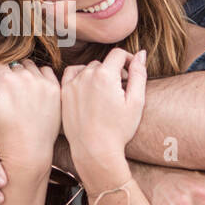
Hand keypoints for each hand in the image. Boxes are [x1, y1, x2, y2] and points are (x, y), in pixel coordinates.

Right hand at [0, 57, 60, 174]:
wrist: (27, 151)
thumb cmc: (2, 131)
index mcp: (2, 79)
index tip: (0, 89)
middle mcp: (22, 76)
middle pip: (14, 64)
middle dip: (12, 74)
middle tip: (12, 95)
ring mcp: (40, 82)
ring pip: (30, 66)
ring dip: (26, 74)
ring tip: (24, 94)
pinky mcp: (54, 88)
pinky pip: (46, 71)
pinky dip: (41, 78)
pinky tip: (36, 93)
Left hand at [60, 48, 145, 167]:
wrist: (94, 150)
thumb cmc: (118, 129)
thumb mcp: (136, 102)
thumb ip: (139, 74)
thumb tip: (140, 53)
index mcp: (105, 75)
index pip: (118, 54)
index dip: (128, 60)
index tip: (131, 73)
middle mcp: (86, 75)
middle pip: (103, 63)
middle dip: (113, 71)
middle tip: (119, 91)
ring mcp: (72, 84)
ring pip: (87, 69)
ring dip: (97, 75)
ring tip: (104, 94)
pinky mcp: (63, 93)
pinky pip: (71, 75)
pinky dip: (80, 77)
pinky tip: (88, 89)